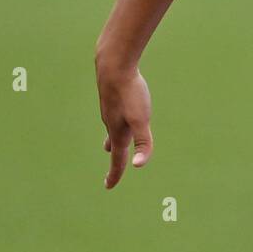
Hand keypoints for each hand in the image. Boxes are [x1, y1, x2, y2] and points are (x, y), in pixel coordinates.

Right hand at [96, 63, 153, 188]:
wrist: (113, 65)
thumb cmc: (129, 93)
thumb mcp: (141, 119)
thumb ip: (143, 142)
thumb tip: (138, 165)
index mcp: (119, 132)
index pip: (118, 160)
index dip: (115, 174)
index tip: (109, 186)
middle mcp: (111, 123)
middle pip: (115, 146)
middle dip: (115, 161)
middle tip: (113, 173)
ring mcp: (109, 110)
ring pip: (111, 131)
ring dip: (113, 142)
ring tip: (110, 148)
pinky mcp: (111, 98)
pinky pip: (112, 116)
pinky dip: (114, 124)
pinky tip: (116, 115)